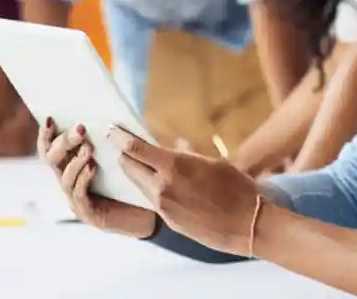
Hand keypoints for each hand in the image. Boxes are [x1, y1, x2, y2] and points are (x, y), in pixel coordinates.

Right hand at [37, 118, 157, 238]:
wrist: (150, 213)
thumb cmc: (132, 181)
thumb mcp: (117, 156)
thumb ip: (106, 140)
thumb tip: (105, 116)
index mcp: (72, 167)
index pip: (50, 150)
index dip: (46, 136)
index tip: (50, 119)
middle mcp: (69, 183)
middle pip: (52, 160)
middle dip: (63, 143)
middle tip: (80, 130)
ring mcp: (76, 200)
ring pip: (65, 178)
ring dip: (76, 161)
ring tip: (89, 148)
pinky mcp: (89, 214)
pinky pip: (79, 196)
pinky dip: (83, 179)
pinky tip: (92, 168)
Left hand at [109, 126, 260, 255]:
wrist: (246, 225)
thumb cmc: (236, 188)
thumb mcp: (213, 163)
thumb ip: (188, 155)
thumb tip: (176, 146)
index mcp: (174, 166)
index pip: (136, 149)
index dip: (120, 138)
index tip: (111, 130)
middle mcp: (162, 186)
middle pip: (129, 166)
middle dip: (123, 154)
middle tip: (119, 145)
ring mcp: (163, 205)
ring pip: (138, 184)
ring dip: (134, 172)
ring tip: (134, 162)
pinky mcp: (167, 220)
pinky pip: (150, 198)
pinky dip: (148, 187)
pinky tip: (154, 183)